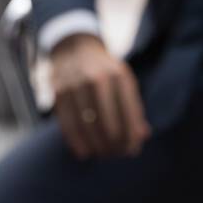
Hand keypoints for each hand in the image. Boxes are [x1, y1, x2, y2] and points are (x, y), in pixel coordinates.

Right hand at [48, 33, 150, 159]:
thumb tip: (143, 136)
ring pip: (89, 127)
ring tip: (103, 154)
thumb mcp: (124, 82)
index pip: (129, 114)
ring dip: (98, 146)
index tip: (133, 150)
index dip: (132, 136)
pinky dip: (77, 143)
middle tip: (117, 154)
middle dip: (115, 145)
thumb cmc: (105, 72)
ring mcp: (76, 85)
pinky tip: (84, 153)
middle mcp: (98, 79)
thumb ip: (134, 108)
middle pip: (110, 124)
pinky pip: (69, 124)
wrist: (75, 48)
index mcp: (120, 76)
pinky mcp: (59, 92)